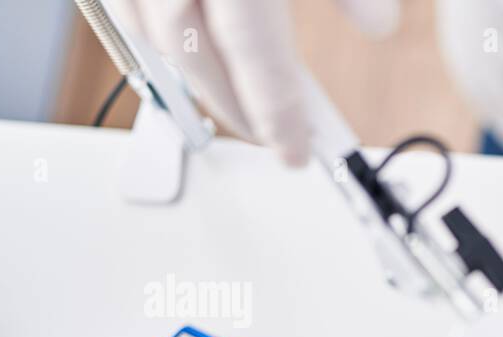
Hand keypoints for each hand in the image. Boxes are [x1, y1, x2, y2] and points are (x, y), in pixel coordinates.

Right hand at [110, 0, 399, 165]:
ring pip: (148, 32)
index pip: (255, 52)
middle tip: (276, 138)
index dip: (277, 113)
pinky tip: (186, 53)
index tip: (298, 155)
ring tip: (235, 103)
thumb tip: (380, 27)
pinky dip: (153, 34)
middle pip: (193, 52)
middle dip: (236, 106)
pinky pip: (122, 6)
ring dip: (190, 75)